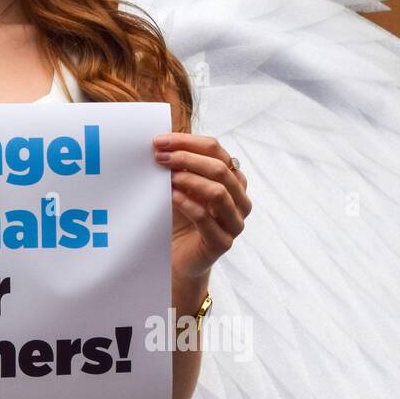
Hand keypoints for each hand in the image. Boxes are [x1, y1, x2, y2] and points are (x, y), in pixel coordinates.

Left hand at [152, 132, 250, 297]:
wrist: (180, 258)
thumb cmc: (181, 218)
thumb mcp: (181, 186)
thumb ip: (180, 166)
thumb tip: (161, 140)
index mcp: (233, 180)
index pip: (216, 150)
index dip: (187, 142)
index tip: (159, 141)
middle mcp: (240, 200)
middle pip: (220, 169)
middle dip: (187, 158)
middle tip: (160, 158)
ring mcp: (234, 222)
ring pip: (218, 192)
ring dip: (190, 180)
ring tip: (167, 177)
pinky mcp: (223, 243)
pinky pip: (206, 218)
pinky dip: (186, 203)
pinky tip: (171, 196)